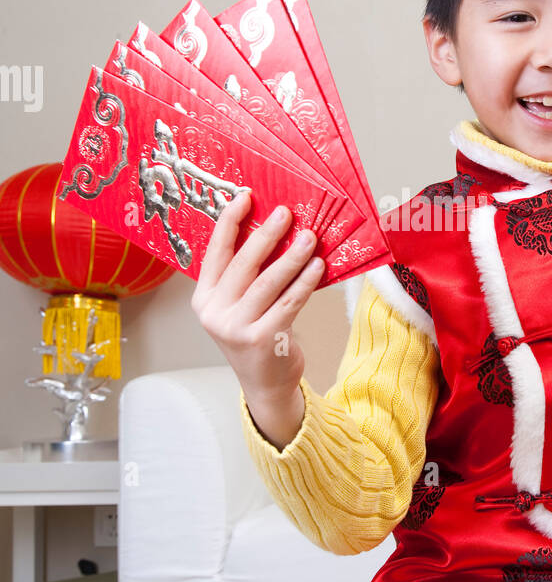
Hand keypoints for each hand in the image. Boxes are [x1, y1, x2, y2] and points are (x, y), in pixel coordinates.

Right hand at [190, 191, 324, 407]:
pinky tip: (317, 266)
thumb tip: (272, 229)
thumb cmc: (256, 335)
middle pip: (243, 264)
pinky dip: (304, 282)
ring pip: (268, 282)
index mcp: (204, 298)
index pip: (215, 252)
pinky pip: (288, 302)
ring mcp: (236, 328)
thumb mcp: (239, 305)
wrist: (265, 383)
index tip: (246, 197)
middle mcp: (215, 313)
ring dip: (291, 256)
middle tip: (286, 213)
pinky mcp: (261, 340)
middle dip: (266, 234)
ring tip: (309, 237)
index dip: (230, 222)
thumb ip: (246, 275)